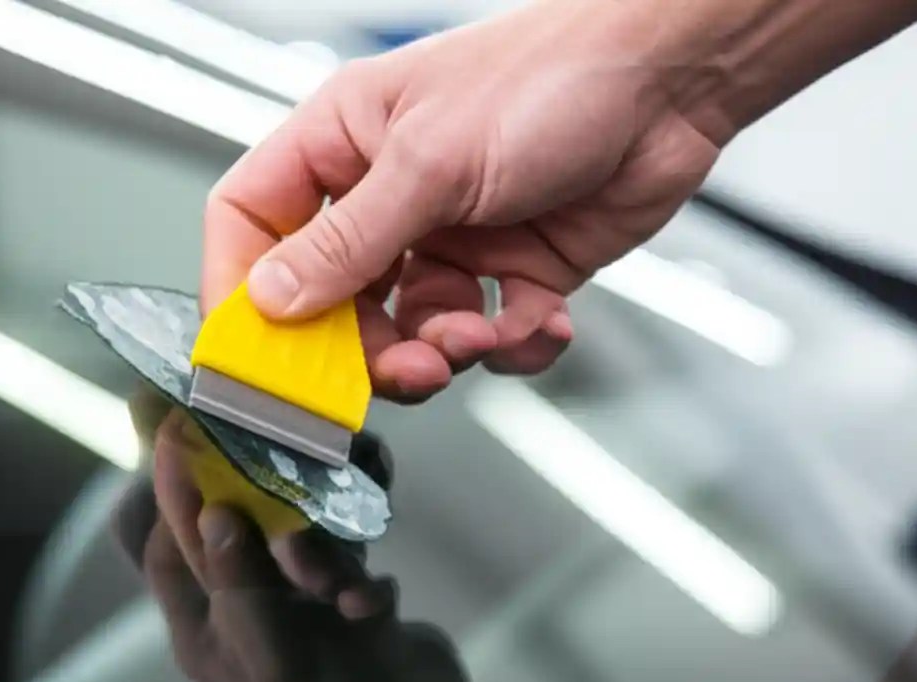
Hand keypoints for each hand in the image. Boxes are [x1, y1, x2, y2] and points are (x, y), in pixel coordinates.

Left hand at [115, 415, 471, 681]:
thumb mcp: (272, 651)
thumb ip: (238, 580)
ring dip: (321, 506)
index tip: (185, 426)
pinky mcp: (353, 602)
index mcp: (206, 626)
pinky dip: (365, 537)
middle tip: (276, 429)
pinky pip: (351, 547)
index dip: (170, 486)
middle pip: (233, 521)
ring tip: (348, 484)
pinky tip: (375, 551)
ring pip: (296, 526)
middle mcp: (246, 608)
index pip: (166, 544)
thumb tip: (212, 511)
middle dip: (255, 477)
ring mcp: (302, 604)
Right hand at [203, 0, 720, 401]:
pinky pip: (491, 332)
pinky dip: (516, 343)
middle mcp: (390, 192)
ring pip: (413, 328)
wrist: (673, 79)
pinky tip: (542, 323)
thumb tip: (270, 299)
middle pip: (334, 298)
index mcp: (344, 143)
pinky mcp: (516, 266)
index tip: (255, 354)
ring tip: (480, 334)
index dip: (243, 289)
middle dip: (365, 347)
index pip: (254, 222)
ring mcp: (453, 234)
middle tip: (398, 371)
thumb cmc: (550, 76)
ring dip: (445, 348)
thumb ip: (349, 241)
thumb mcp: (432, 162)